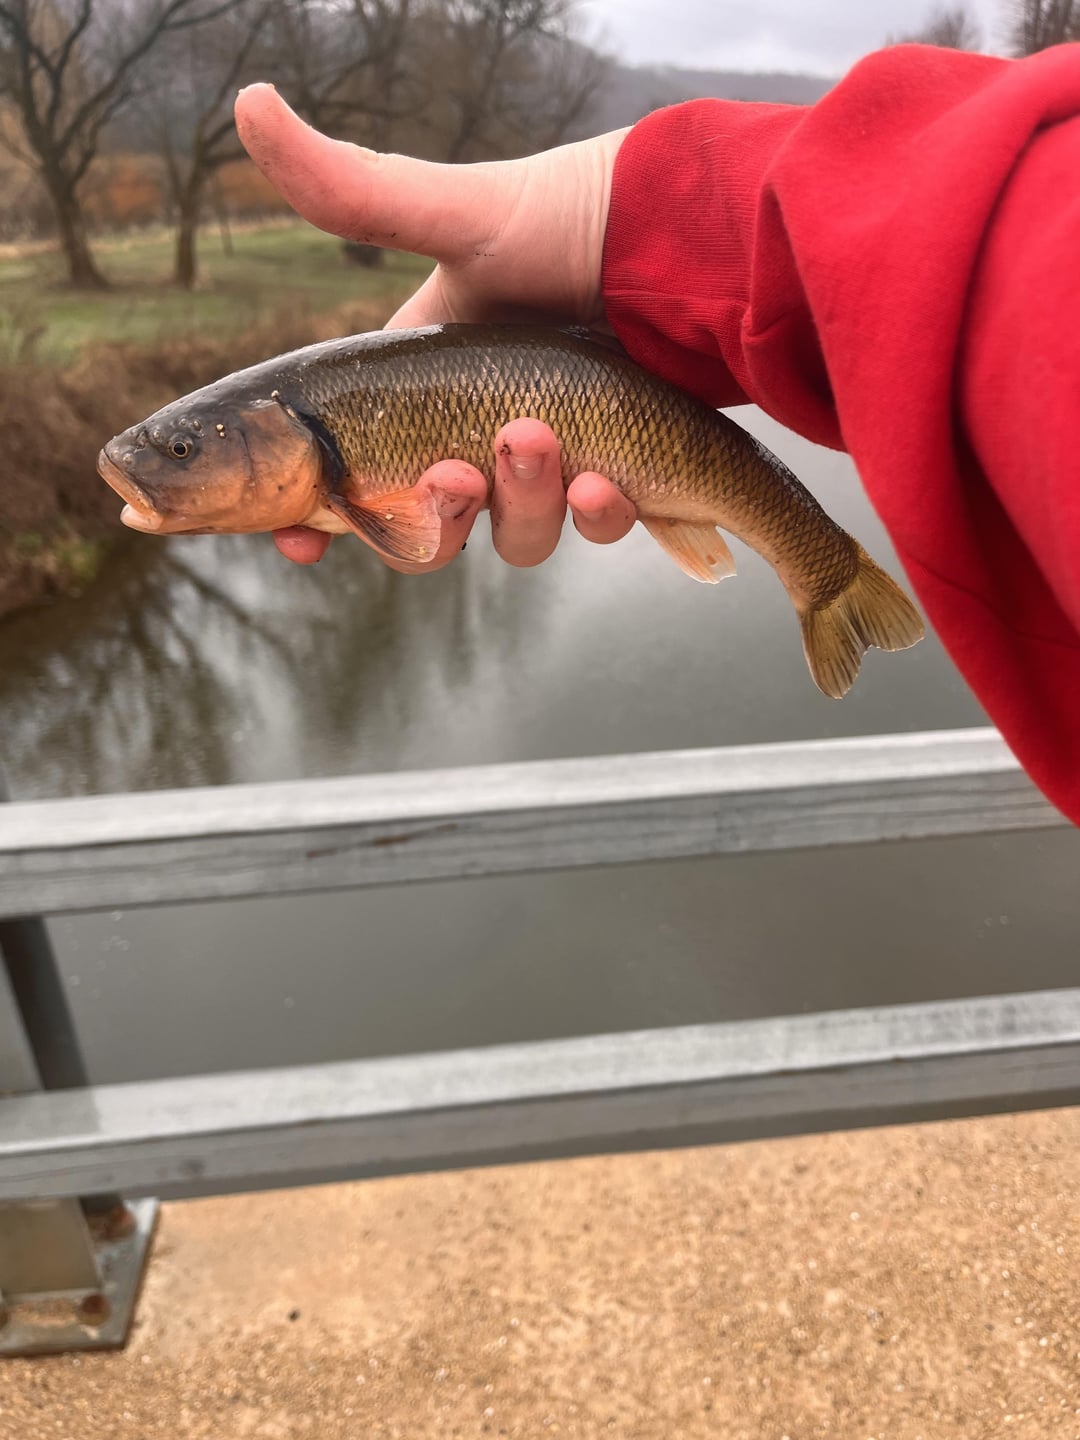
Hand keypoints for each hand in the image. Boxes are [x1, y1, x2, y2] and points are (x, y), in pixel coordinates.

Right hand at [234, 85, 635, 568]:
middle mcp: (484, 428)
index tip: (301, 540)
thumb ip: (354, 193)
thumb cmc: (569, 218)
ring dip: (523, 503)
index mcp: (431, 382)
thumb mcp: (456, 214)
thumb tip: (248, 101)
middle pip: (434, 522)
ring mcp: (554, 459)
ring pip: (515, 533)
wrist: (696, 240)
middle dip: (437, 515)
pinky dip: (598, 517)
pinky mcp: (622, 476)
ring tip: (543, 441)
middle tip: (453, 475)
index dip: (326, 510)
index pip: (356, 465)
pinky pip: (594, 530)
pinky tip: (607, 484)